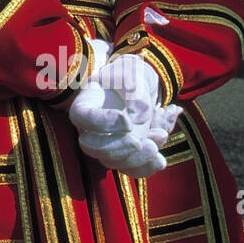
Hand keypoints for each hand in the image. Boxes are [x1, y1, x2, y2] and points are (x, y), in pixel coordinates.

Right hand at [69, 53, 171, 177]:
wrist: (139, 87)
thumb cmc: (129, 75)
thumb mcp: (130, 72)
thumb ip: (133, 88)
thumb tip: (138, 117)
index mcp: (86, 103)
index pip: (82, 117)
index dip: (103, 122)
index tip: (127, 120)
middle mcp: (91, 128)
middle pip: (91, 147)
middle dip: (117, 148)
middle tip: (139, 141)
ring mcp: (108, 143)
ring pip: (112, 162)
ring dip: (137, 158)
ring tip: (159, 137)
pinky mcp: (125, 154)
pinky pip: (129, 169)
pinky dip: (147, 167)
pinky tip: (161, 159)